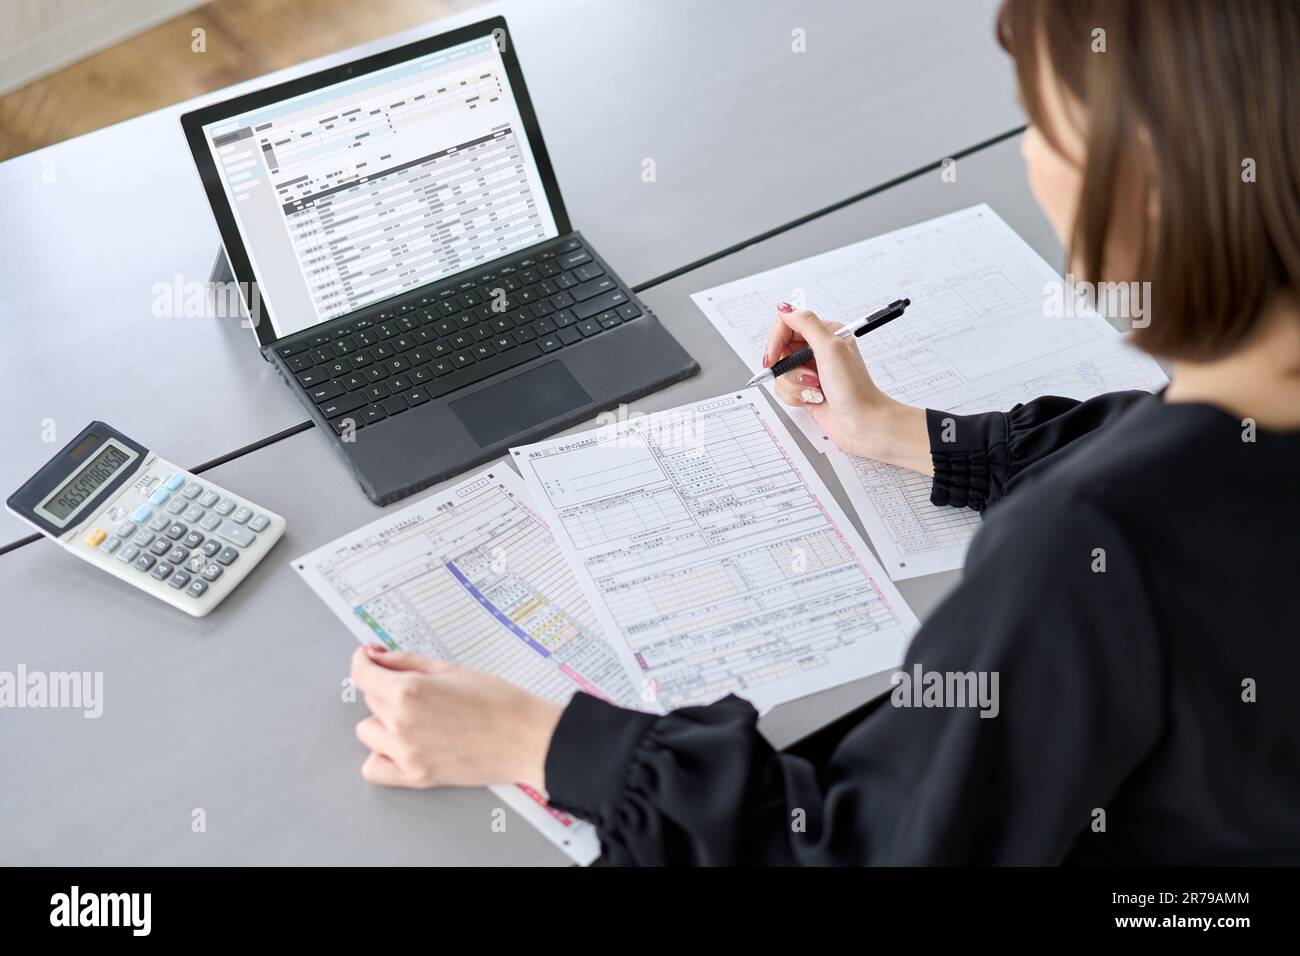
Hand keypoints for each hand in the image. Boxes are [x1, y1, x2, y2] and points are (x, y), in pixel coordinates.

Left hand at [350, 644, 562, 790]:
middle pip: (370, 700)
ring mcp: (406, 753)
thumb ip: (406, 661)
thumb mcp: (451, 669)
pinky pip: (374, 768)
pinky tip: (402, 745)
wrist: (527, 739)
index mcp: (409, 691)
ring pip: (369, 731)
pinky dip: (382, 756)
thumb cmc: (499, 701)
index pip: (362, 674)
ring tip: (417, 719)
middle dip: (388, 689)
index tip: (368, 658)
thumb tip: (376, 657)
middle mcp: (401, 723)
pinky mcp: (416, 777)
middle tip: (421, 690)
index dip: (363, 661)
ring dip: (384, 722)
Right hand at [763, 303, 932, 474]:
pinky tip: (814, 399)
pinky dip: (796, 397)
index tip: (774, 356)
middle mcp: (817, 351)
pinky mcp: (806, 389)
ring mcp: (811, 371)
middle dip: (790, 369)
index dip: (776, 340)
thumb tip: (785, 308)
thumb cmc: (854, 388)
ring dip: (795, 386)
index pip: (787, 325)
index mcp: (825, 334)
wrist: (862, 423)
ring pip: (781, 373)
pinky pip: (784, 390)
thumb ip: (806, 323)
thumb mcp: (830, 348)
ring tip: (815, 390)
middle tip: (806, 377)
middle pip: (780, 351)